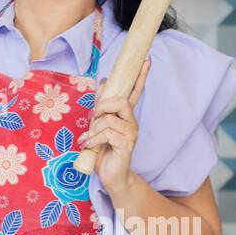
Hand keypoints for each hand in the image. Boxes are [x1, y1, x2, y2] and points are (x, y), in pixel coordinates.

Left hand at [81, 57, 150, 195]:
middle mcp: (131, 123)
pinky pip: (107, 134)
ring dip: (93, 130)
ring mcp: (131, 134)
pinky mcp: (126, 145)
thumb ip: (101, 106)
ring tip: (88, 139)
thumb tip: (104, 82)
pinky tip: (90, 146)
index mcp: (125, 116)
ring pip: (109, 119)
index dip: (141, 76)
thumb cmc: (103, 150)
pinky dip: (94, 139)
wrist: (109, 175)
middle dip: (102, 107)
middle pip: (121, 101)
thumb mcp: (97, 125)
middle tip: (92, 117)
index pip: (135, 92)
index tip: (147, 59)